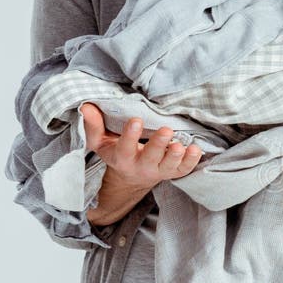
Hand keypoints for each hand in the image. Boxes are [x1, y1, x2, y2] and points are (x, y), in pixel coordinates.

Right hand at [82, 102, 202, 187]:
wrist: (131, 176)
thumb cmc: (116, 152)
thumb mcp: (100, 141)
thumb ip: (93, 126)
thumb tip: (86, 106)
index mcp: (122, 158)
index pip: (125, 148)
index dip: (130, 135)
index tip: (136, 120)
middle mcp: (141, 167)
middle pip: (151, 158)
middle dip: (158, 145)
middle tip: (167, 130)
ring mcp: (159, 171)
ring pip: (169, 166)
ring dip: (176, 156)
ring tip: (181, 144)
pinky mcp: (173, 172)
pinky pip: (184, 169)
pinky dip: (191, 161)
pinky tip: (196, 149)